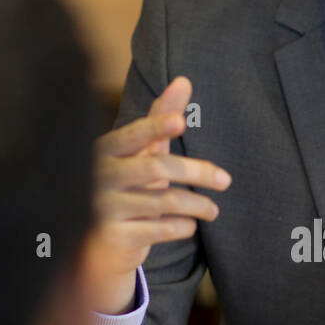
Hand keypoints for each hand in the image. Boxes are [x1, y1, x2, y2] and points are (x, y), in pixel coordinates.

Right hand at [84, 76, 230, 312]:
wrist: (98, 244)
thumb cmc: (127, 187)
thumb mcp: (142, 152)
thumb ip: (161, 118)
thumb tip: (184, 80)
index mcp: (106, 150)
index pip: (133, 135)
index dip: (154, 127)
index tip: (180, 122)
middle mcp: (100, 176)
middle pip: (157, 167)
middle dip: (197, 172)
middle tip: (226, 180)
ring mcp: (104, 207)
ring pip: (164, 201)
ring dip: (197, 205)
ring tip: (214, 210)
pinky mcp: (114, 236)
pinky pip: (160, 228)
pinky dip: (183, 226)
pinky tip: (190, 225)